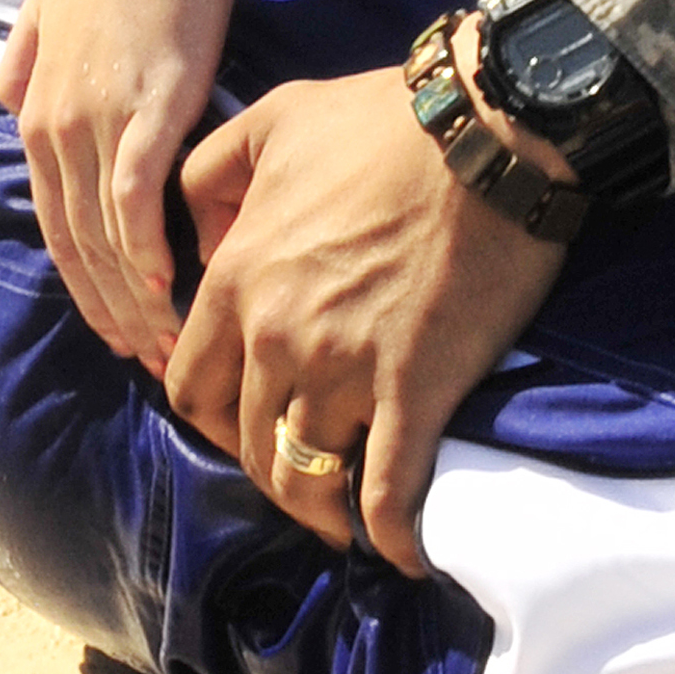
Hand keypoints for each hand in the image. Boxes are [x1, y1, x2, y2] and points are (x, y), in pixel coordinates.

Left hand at [0, 0, 237, 378]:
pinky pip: (136, 201)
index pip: (53, 223)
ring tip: (167, 347)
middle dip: (109, 312)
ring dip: (136, 300)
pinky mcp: (146, 106)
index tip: (117, 328)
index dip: (84, 284)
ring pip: (107, 237)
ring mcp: (96, 118)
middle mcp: (53, 125)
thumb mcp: (50, 5)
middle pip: (76, 246)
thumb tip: (10, 96)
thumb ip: (26, 56)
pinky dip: (149, 252)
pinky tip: (171, 291)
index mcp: (35, 111)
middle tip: (145, 363)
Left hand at [166, 60, 566, 575]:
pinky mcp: (416, 391)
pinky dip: (392, 536)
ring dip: (318, 509)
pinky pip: (389, 494)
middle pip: (242, 442)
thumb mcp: (270, 121)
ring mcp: (344, 370)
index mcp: (237, 277)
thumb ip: (209, 173)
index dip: (207, 418)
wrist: (487, 131)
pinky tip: (405, 553)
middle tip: (298, 469)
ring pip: (303, 479)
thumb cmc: (382, 121)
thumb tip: (197, 234)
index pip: (187, 385)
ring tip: (344, 513)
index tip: (240, 422)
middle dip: (262, 469)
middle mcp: (276, 335)